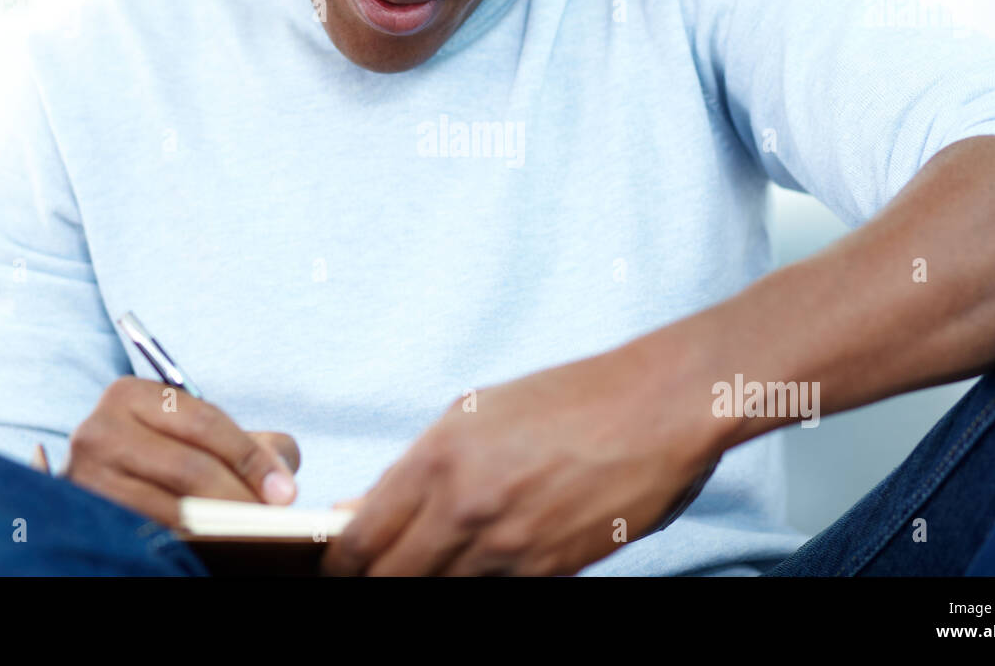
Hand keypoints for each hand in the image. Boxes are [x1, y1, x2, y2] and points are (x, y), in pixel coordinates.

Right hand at [64, 376, 300, 526]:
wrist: (110, 479)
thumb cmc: (170, 453)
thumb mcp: (203, 433)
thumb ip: (254, 444)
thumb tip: (281, 480)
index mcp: (130, 395)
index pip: (204, 422)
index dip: (251, 458)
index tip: (285, 492)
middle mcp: (98, 431)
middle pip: (187, 467)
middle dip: (239, 495)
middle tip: (272, 519)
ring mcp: (86, 477)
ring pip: (168, 508)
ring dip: (217, 525)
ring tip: (252, 535)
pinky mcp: (86, 516)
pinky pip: (147, 535)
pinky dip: (186, 542)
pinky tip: (214, 546)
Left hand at [321, 340, 722, 575]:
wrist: (656, 408)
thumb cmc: (565, 400)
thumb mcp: (476, 415)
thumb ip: (414, 470)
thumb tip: (356, 514)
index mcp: (437, 458)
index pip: (358, 541)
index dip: (338, 566)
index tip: (337, 569)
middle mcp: (464, 507)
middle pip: (388, 580)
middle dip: (375, 583)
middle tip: (380, 574)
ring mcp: (507, 547)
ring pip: (438, 592)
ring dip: (430, 582)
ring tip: (443, 560)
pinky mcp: (549, 572)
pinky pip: (491, 594)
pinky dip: (478, 584)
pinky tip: (485, 564)